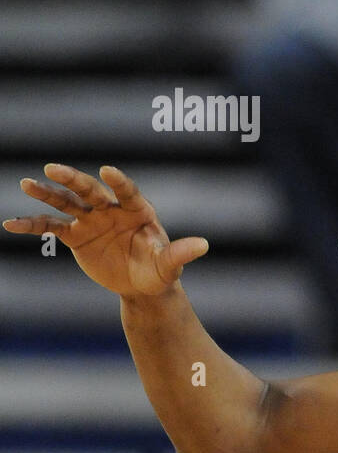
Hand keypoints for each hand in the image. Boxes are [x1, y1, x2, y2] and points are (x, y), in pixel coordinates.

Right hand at [2, 164, 207, 296]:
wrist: (142, 284)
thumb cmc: (160, 271)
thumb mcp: (169, 266)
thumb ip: (180, 254)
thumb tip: (204, 245)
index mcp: (138, 211)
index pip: (128, 192)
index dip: (119, 182)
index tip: (108, 171)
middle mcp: (112, 210)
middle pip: (91, 191)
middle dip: (74, 180)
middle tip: (52, 168)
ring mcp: (92, 221)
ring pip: (67, 203)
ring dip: (47, 194)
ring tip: (26, 183)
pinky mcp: (76, 236)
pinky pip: (51, 227)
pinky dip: (33, 225)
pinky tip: (11, 224)